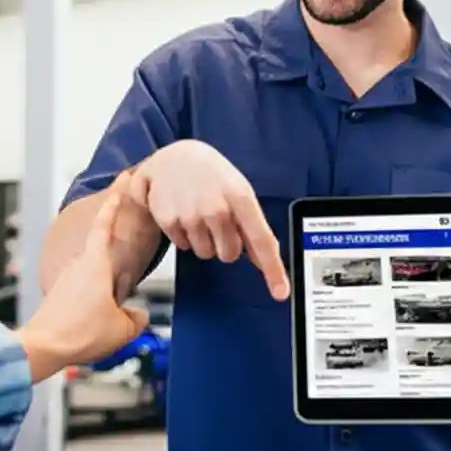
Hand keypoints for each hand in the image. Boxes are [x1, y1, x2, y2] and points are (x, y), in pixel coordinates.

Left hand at [16, 173, 149, 381]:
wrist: (42, 348)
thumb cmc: (80, 333)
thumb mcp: (122, 329)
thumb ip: (136, 318)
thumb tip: (137, 315)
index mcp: (96, 263)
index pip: (106, 222)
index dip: (115, 199)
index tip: (123, 179)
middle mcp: (79, 266)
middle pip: (104, 256)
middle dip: (117, 267)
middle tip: (125, 283)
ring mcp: (67, 281)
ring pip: (95, 280)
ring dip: (106, 294)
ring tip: (109, 322)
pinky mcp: (60, 297)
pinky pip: (85, 295)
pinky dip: (94, 306)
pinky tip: (95, 329)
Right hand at [128, 140, 288, 299]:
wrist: (173, 158)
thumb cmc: (211, 176)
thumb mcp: (238, 192)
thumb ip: (252, 227)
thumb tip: (264, 261)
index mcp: (241, 197)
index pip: (262, 240)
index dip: (273, 269)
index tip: (281, 292)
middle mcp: (217, 208)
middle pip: (229, 255)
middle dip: (225, 244)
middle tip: (218, 221)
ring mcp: (192, 215)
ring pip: (205, 253)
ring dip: (203, 239)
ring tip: (199, 213)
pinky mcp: (169, 220)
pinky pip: (183, 246)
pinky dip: (184, 235)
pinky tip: (183, 213)